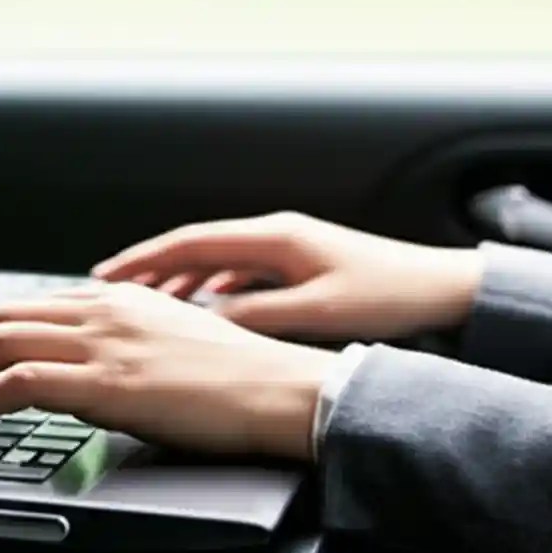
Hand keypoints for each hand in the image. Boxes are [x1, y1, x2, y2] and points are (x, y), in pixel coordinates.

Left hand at [0, 283, 336, 461]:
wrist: (283, 390)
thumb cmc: (242, 377)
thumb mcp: (176, 340)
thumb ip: (129, 341)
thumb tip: (96, 366)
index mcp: (119, 298)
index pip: (28, 306)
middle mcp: (102, 310)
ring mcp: (101, 344)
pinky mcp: (104, 384)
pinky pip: (15, 383)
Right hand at [92, 212, 483, 340]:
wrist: (445, 290)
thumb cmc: (390, 296)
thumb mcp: (315, 312)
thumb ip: (255, 315)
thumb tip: (205, 318)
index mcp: (275, 237)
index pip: (190, 242)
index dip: (143, 259)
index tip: (107, 275)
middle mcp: (276, 234)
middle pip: (196, 246)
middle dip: (149, 266)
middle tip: (108, 285)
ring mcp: (287, 248)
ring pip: (215, 260)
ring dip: (178, 277)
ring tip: (145, 300)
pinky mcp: (299, 265)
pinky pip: (238, 272)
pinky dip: (209, 286)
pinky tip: (200, 306)